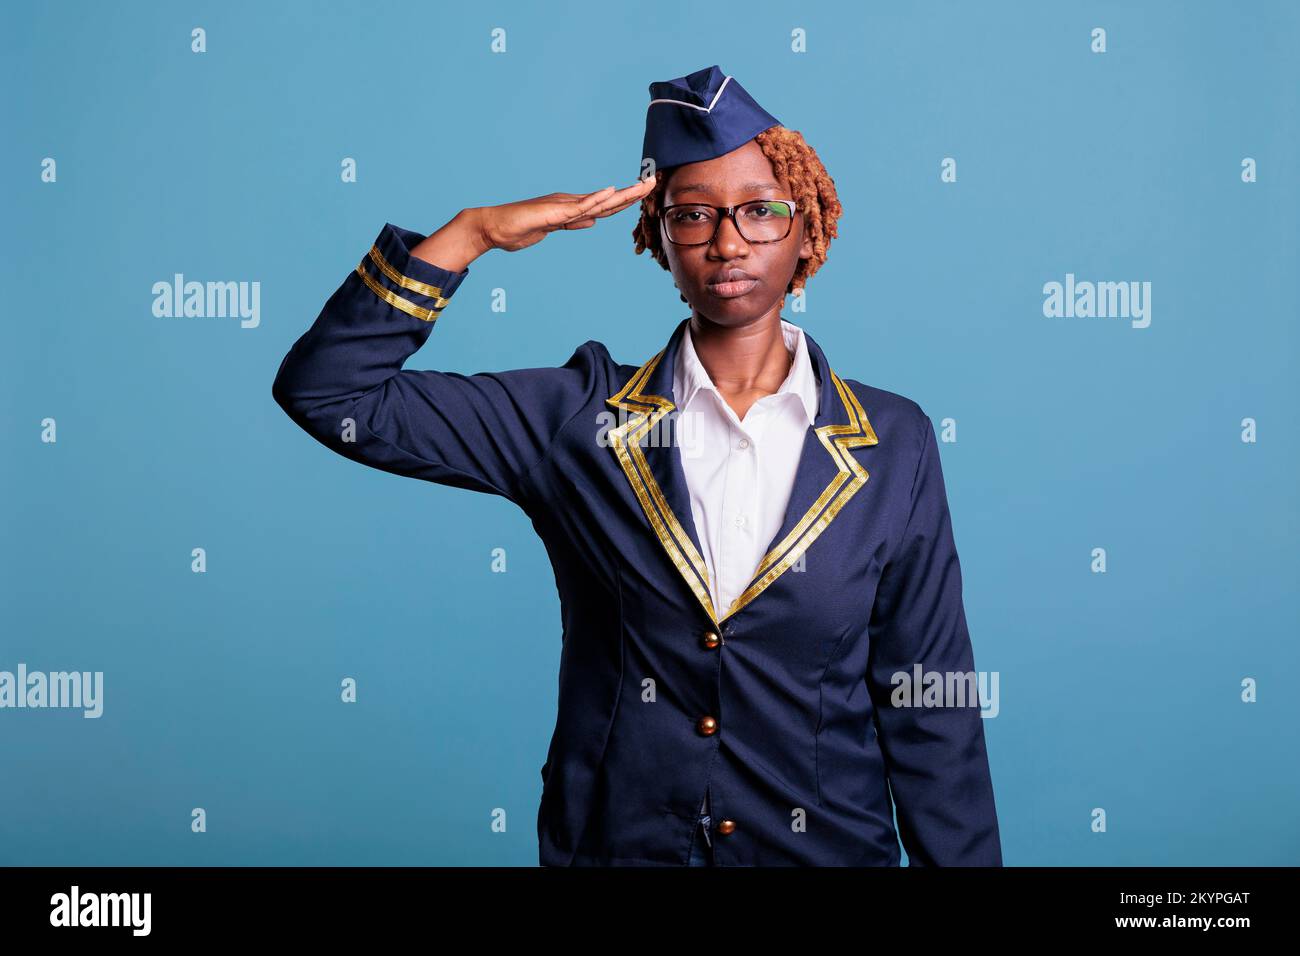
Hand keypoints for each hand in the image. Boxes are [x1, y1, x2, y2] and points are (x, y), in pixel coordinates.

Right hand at [473, 177, 656, 252]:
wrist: (496, 228)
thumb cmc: (520, 228)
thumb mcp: (554, 227)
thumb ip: (573, 223)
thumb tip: (593, 221)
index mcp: (573, 208)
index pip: (605, 205)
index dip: (626, 200)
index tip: (645, 194)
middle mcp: (571, 203)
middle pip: (608, 199)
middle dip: (633, 193)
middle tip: (653, 182)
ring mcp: (563, 206)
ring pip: (599, 200)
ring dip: (622, 194)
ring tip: (642, 186)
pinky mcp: (554, 213)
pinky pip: (579, 207)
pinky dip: (596, 199)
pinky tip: (611, 192)